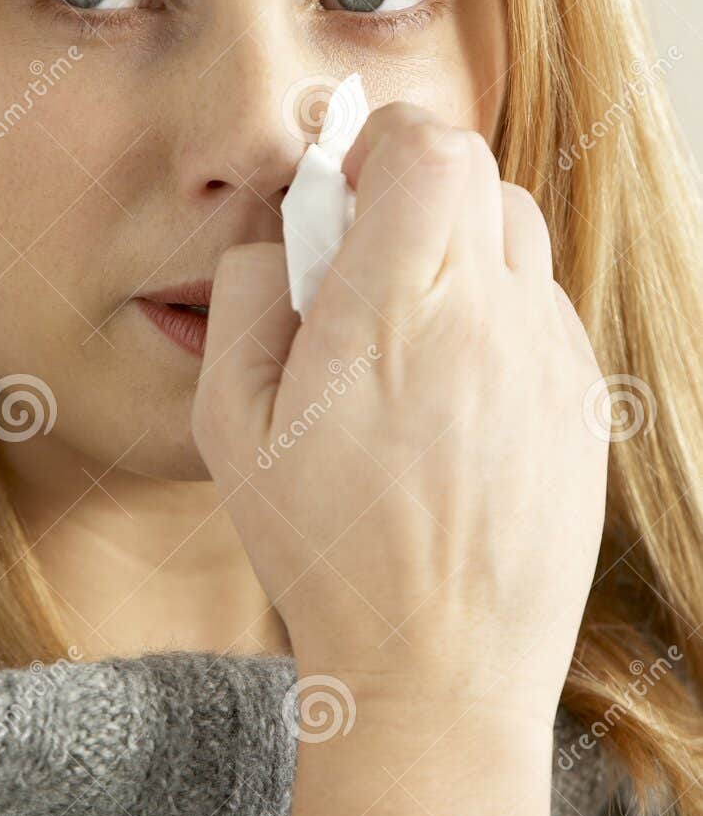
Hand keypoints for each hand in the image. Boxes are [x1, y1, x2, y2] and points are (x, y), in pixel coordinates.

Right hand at [192, 101, 608, 728]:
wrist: (439, 670)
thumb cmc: (324, 551)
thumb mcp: (230, 424)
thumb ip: (245, 296)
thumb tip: (281, 234)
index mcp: (402, 307)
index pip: (430, 145)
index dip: (380, 148)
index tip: (344, 199)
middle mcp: (496, 317)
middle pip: (481, 179)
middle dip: (416, 195)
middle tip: (364, 272)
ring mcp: (554, 361)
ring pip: (520, 242)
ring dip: (461, 255)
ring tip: (408, 339)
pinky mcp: (585, 405)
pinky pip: (543, 314)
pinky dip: (498, 320)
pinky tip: (452, 398)